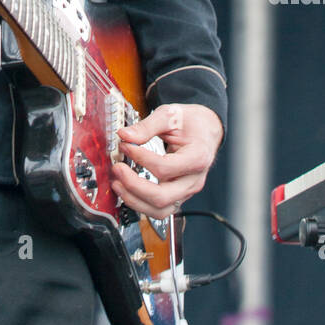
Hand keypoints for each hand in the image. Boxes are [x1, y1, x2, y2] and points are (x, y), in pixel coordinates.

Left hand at [112, 103, 223, 220]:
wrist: (206, 130)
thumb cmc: (192, 123)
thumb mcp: (170, 114)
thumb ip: (147, 126)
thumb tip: (125, 135)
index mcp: (197, 157)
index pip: (164, 167)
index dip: (141, 158)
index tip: (126, 146)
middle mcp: (193, 180)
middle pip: (162, 197)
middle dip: (134, 186)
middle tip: (118, 169)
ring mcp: (186, 191)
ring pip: (160, 210)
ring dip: (134, 200)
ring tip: (117, 183)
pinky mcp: (178, 196)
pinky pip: (159, 209)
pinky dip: (140, 203)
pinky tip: (127, 190)